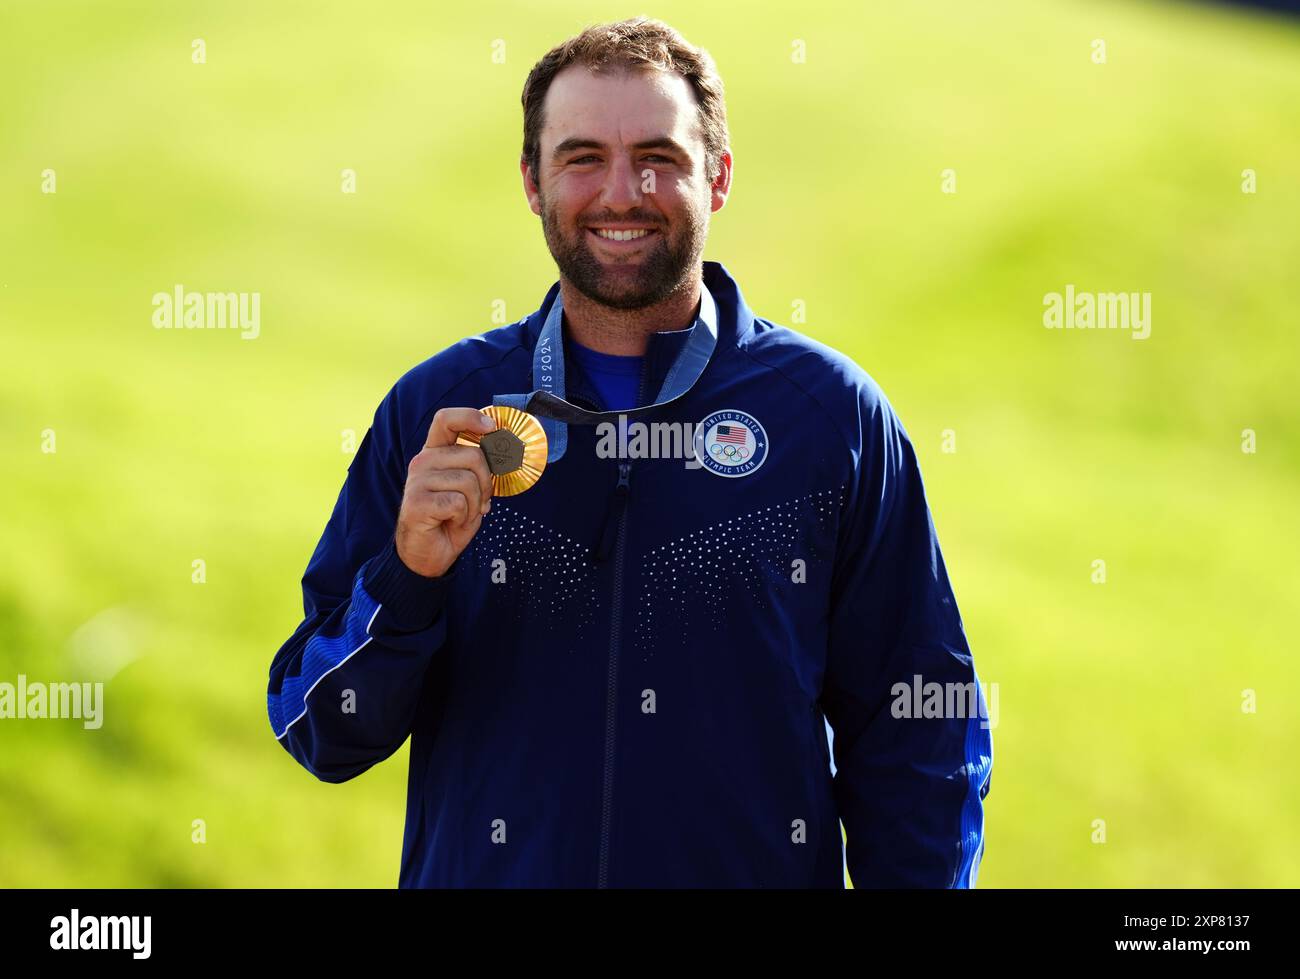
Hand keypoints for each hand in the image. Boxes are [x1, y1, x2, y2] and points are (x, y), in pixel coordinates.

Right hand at [394, 407, 497, 577]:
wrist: (428, 553)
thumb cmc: (450, 519)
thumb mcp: (469, 489)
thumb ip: (478, 469)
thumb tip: (503, 455)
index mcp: (435, 453)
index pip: (446, 420)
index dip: (471, 417)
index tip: (492, 428)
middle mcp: (423, 462)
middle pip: (473, 456)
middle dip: (486, 483)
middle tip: (478, 503)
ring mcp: (417, 481)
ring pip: (468, 481)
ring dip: (474, 505)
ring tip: (460, 515)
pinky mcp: (416, 502)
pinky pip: (458, 502)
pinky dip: (463, 517)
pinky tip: (451, 522)